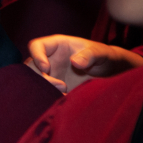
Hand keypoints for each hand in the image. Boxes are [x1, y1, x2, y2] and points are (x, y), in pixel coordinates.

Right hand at [28, 35, 142, 92]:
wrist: (111, 73)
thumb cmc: (105, 57)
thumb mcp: (101, 53)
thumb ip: (89, 55)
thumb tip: (75, 62)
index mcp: (57, 45)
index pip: (36, 46)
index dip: (37, 56)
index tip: (47, 69)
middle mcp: (50, 58)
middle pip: (31, 66)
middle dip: (41, 77)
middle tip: (61, 85)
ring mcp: (51, 73)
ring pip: (34, 79)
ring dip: (44, 87)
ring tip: (64, 91)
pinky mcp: (54, 86)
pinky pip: (44, 91)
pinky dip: (50, 96)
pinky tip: (65, 98)